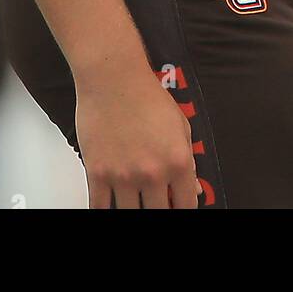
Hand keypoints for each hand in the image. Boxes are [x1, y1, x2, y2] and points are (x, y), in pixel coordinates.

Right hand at [75, 66, 203, 208]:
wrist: (112, 77)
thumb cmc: (145, 94)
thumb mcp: (180, 125)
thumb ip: (188, 159)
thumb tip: (194, 187)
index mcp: (178, 162)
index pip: (186, 206)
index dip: (183, 209)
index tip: (177, 206)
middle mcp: (152, 174)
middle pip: (159, 214)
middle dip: (160, 209)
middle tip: (155, 202)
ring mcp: (124, 176)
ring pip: (130, 214)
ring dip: (133, 209)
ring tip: (134, 201)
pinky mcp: (98, 173)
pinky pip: (100, 207)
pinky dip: (105, 210)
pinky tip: (110, 206)